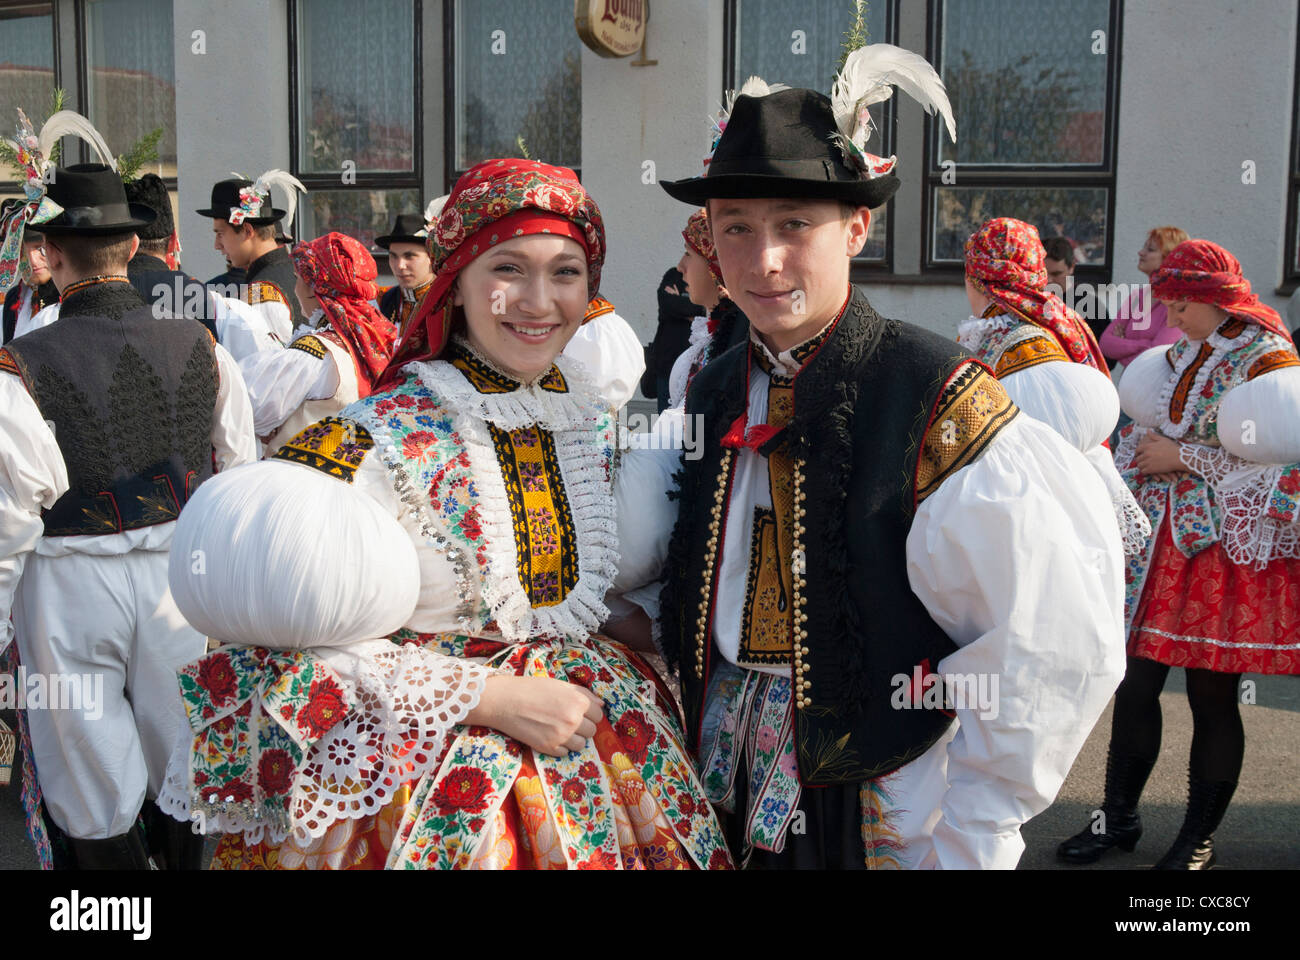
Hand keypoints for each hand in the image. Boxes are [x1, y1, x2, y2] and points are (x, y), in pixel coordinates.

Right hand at [469, 674, 603, 756]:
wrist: (505, 701)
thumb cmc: (533, 689)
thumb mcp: (561, 685)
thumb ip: (584, 694)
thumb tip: (602, 704)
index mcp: (579, 702)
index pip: (598, 715)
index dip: (589, 713)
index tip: (578, 712)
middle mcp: (573, 720)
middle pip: (592, 731)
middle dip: (583, 727)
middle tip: (567, 720)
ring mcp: (562, 736)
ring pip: (581, 745)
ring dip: (574, 739)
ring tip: (559, 729)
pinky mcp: (549, 748)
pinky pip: (566, 753)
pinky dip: (561, 747)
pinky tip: (549, 735)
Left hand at [1134, 432, 1187, 476]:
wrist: (1180, 457)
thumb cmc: (1173, 448)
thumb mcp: (1163, 439)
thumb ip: (1154, 436)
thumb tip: (1147, 431)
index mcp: (1148, 446)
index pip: (1137, 450)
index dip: (1137, 453)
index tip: (1139, 455)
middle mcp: (1146, 453)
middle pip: (1137, 458)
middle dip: (1139, 460)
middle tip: (1142, 462)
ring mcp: (1148, 462)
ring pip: (1139, 465)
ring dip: (1141, 466)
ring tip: (1144, 467)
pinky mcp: (1151, 469)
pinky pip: (1143, 471)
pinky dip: (1144, 472)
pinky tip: (1148, 471)